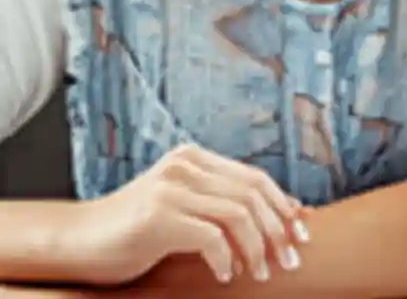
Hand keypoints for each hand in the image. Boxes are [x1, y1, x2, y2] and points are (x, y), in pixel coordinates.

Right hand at [67, 144, 308, 286]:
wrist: (77, 243)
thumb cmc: (136, 231)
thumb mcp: (188, 209)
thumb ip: (229, 204)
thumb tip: (294, 212)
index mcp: (195, 158)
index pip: (256, 178)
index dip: (284, 207)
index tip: (301, 236)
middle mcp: (184, 166)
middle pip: (253, 195)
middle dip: (278, 231)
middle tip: (290, 262)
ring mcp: (170, 188)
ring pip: (238, 215)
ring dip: (257, 249)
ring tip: (260, 273)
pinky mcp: (157, 216)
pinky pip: (212, 237)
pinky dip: (226, 259)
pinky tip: (225, 275)